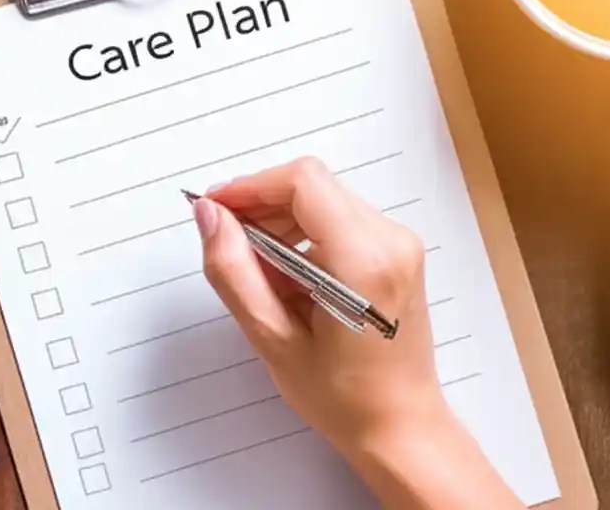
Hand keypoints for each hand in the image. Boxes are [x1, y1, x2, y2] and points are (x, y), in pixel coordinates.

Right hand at [194, 158, 521, 509]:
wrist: (400, 426)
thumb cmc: (345, 398)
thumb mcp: (273, 337)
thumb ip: (233, 270)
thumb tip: (209, 217)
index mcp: (364, 260)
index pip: (302, 182)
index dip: (250, 186)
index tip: (217, 208)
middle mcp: (391, 241)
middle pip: (312, 186)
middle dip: (262, 206)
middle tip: (228, 243)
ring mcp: (399, 244)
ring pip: (324, 200)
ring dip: (281, 223)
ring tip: (259, 274)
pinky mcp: (397, 252)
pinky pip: (340, 220)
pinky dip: (304, 237)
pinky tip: (288, 279)